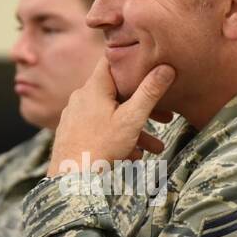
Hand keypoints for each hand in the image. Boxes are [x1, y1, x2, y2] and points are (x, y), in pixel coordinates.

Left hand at [47, 59, 175, 176]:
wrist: (71, 179)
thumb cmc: (101, 147)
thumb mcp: (132, 119)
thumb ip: (149, 93)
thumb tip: (166, 68)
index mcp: (95, 87)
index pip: (111, 59)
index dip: (129, 57)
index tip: (146, 60)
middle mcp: (82, 97)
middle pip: (116, 93)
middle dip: (142, 105)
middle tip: (165, 117)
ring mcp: (75, 115)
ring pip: (110, 115)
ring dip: (134, 129)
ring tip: (155, 146)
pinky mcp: (72, 132)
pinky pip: (99, 129)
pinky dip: (117, 138)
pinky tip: (132, 156)